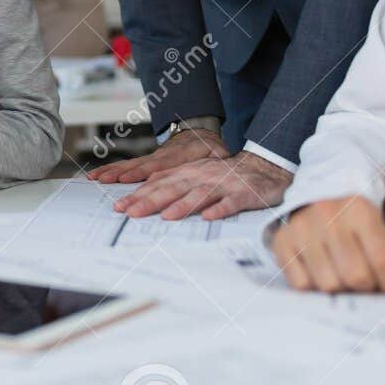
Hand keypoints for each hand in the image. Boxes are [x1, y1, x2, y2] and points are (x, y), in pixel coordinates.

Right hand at [87, 126, 229, 183]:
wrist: (198, 131)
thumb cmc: (209, 147)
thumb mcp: (219, 153)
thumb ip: (219, 161)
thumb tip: (225, 165)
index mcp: (176, 156)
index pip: (156, 166)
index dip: (141, 173)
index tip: (125, 180)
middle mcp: (160, 157)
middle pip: (137, 167)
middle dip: (119, 176)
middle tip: (103, 184)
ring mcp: (151, 159)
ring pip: (128, 165)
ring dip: (111, 172)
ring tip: (94, 179)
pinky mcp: (146, 162)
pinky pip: (126, 166)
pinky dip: (111, 170)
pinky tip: (97, 176)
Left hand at [113, 151, 293, 219]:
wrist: (264, 167)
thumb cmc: (226, 175)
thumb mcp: (196, 173)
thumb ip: (174, 180)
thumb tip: (146, 188)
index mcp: (189, 172)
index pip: (160, 183)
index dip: (139, 194)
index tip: (120, 206)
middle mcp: (203, 176)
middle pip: (174, 188)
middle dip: (151, 200)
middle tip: (131, 212)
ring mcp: (223, 185)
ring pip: (200, 194)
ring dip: (183, 205)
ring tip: (166, 216)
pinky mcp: (243, 194)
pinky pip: (231, 202)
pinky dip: (220, 209)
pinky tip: (210, 217)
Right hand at [270, 195, 384, 293]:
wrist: (318, 194)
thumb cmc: (356, 220)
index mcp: (359, 208)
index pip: (382, 260)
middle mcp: (327, 214)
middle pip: (355, 276)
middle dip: (367, 287)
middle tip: (368, 282)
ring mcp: (301, 228)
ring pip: (328, 284)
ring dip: (341, 289)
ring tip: (345, 277)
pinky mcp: (282, 240)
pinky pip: (300, 284)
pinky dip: (314, 287)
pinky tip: (322, 273)